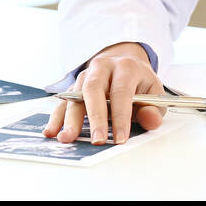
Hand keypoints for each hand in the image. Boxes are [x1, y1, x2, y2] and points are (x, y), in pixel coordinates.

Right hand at [42, 42, 166, 144]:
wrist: (124, 65)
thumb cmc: (139, 84)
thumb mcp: (154, 93)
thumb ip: (154, 109)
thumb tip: (150, 120)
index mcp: (125, 67)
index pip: (121, 91)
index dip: (120, 116)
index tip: (119, 139)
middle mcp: (102, 68)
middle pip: (94, 89)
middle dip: (95, 117)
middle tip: (97, 140)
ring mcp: (86, 76)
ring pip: (75, 95)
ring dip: (70, 119)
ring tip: (67, 138)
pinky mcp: (74, 87)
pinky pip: (63, 102)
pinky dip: (57, 117)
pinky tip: (51, 132)